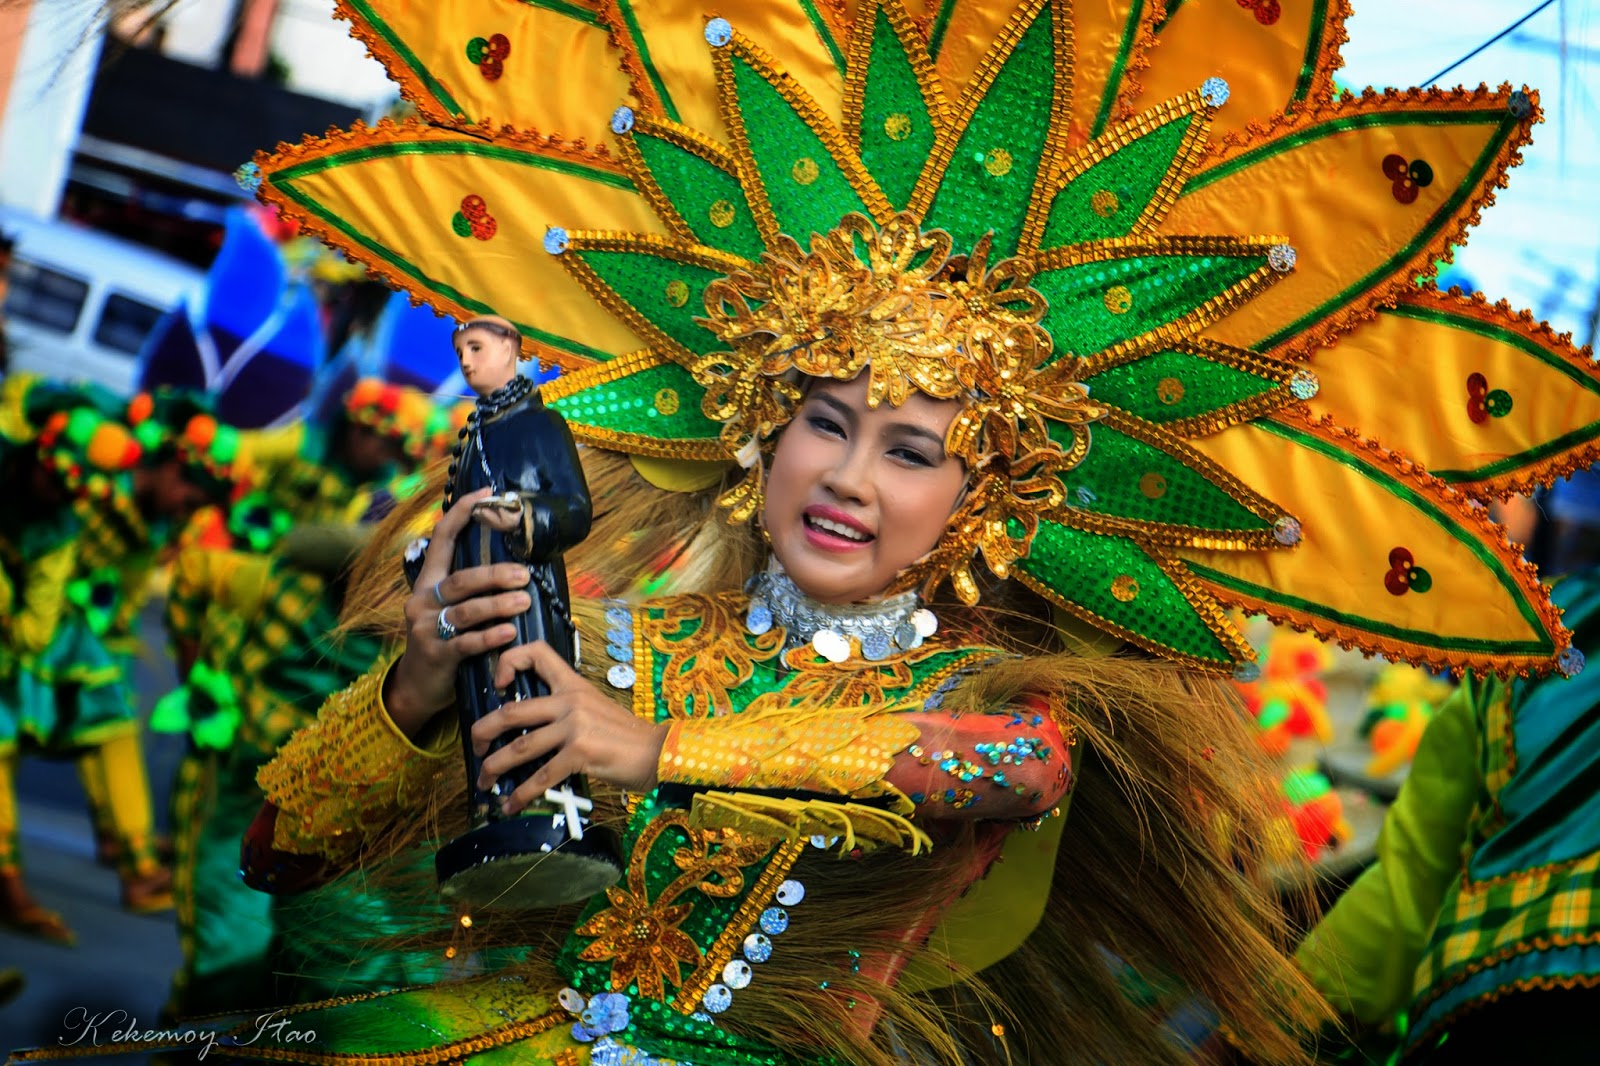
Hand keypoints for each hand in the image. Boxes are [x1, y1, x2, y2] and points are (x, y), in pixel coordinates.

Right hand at [385, 488, 532, 736]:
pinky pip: (465, 643)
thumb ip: (471, 589)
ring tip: (524, 600)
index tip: (487, 493)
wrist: (417, 687)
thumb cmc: (444, 641)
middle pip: (460, 579)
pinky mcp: (435, 655)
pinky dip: (489, 636)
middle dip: (494, 574)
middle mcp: (423, 600)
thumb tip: (514, 562)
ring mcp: (426, 628)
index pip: (442, 537)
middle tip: (525, 574)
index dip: (463, 513)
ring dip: (498, 604)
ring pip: (465, 610)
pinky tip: (510, 632)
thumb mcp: (449, 610)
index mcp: (429, 582)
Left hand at [471, 640, 667, 807]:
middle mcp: (570, 701)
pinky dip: (522, 795)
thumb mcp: (595, 709)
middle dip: (484, 732)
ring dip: (496, 768)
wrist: (659, 752)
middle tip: (476, 748)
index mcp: (573, 685)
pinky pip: (541, 776)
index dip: (509, 662)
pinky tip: (512, 806)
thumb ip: (566, 711)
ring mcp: (575, 727)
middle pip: (512, 711)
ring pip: (520, 747)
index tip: (499, 686)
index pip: (537, 653)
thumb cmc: (626, 736)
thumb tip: (530, 731)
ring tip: (484, 782)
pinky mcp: (580, 753)